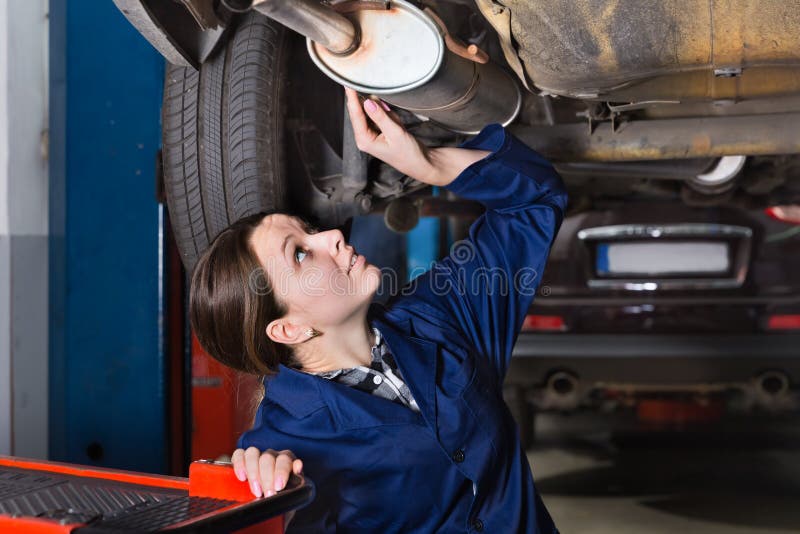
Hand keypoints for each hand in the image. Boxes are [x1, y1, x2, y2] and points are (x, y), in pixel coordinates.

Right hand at [231, 447, 303, 497]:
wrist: (271, 505)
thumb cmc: (282, 500)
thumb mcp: (290, 497)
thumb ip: (295, 484)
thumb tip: (298, 467)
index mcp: (288, 461)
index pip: (284, 459)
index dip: (281, 471)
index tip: (278, 486)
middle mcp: (273, 456)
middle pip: (267, 458)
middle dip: (266, 478)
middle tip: (267, 494)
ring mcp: (258, 455)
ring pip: (252, 453)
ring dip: (253, 472)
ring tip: (255, 490)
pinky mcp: (243, 459)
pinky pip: (239, 454)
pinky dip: (239, 463)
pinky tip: (242, 477)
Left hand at [344, 88, 489, 185]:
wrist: (421, 163)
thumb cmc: (408, 154)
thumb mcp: (396, 134)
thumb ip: (381, 118)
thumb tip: (368, 102)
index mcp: (365, 140)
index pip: (355, 115)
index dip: (352, 98)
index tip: (348, 83)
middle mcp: (365, 137)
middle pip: (360, 112)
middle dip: (367, 100)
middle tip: (369, 86)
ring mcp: (372, 133)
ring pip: (371, 112)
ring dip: (381, 109)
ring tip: (393, 120)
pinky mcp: (380, 130)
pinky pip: (380, 115)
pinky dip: (387, 113)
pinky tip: (396, 123)